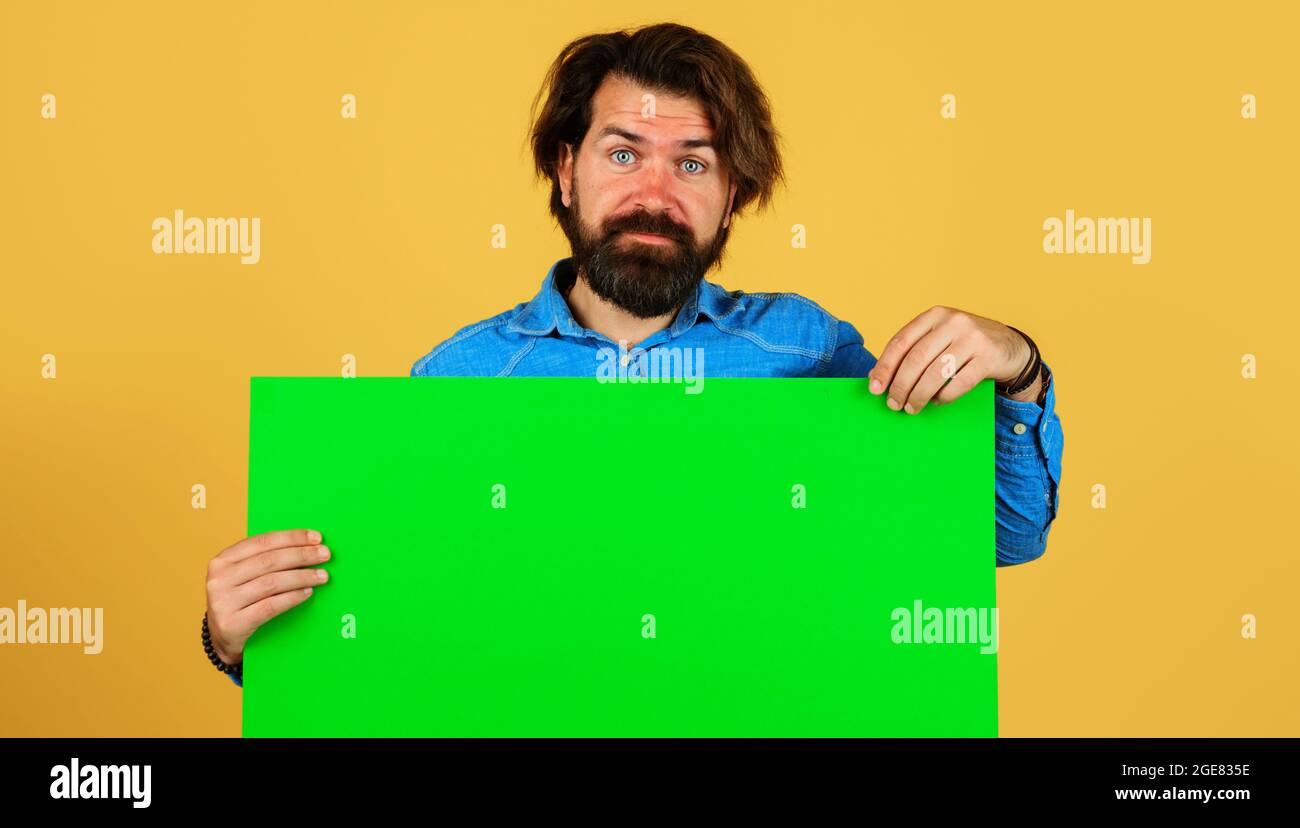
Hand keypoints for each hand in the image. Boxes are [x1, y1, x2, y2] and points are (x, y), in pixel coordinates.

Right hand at [204, 529, 329, 663]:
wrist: (223, 638)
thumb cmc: (241, 601)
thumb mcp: (244, 576)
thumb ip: (266, 560)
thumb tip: (306, 546)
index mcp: (223, 560)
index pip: (263, 542)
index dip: (292, 537)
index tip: (317, 537)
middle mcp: (220, 578)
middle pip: (269, 561)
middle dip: (302, 555)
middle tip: (325, 555)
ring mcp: (224, 602)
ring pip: (272, 583)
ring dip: (302, 577)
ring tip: (322, 576)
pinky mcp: (233, 624)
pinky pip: (270, 606)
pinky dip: (292, 597)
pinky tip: (308, 593)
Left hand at [867, 305, 1031, 413]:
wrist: (1010, 346)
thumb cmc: (964, 345)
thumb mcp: (938, 340)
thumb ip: (911, 352)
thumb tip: (876, 376)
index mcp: (935, 315)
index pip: (901, 342)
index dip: (885, 367)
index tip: (875, 388)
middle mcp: (953, 322)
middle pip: (916, 360)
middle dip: (900, 386)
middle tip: (893, 404)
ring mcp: (973, 338)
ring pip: (936, 373)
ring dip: (919, 396)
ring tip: (911, 408)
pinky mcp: (989, 357)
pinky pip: (959, 384)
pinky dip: (943, 397)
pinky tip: (935, 402)